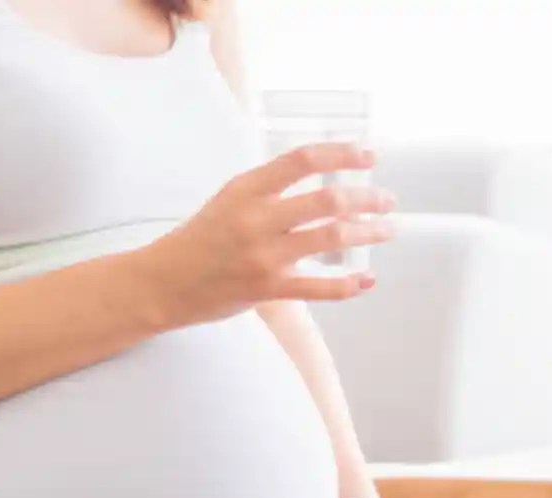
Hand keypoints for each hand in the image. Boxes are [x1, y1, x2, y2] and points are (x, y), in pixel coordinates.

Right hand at [133, 142, 397, 329]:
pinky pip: (318, 288)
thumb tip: (320, 170)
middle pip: (327, 199)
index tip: (369, 155)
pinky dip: (348, 285)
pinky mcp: (267, 288)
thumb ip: (271, 186)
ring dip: (368, 232)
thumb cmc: (202, 237)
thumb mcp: (231, 198)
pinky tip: (368, 280)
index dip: (342, 154)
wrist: (162, 282)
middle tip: (388, 199)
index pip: (303, 160)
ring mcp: (264, 255)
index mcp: (248, 189)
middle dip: (367, 197)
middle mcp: (257, 219)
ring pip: (330, 238)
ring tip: (388, 229)